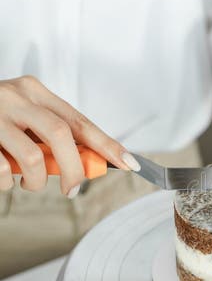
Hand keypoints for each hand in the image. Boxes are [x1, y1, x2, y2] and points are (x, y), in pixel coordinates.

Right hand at [0, 75, 139, 195]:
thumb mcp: (22, 115)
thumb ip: (49, 134)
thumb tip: (86, 163)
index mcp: (33, 91)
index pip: (79, 121)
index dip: (107, 144)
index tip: (130, 163)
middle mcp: (15, 97)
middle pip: (61, 136)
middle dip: (74, 169)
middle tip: (73, 189)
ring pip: (31, 159)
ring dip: (35, 182)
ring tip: (26, 183)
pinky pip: (0, 172)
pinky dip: (4, 184)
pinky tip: (1, 177)